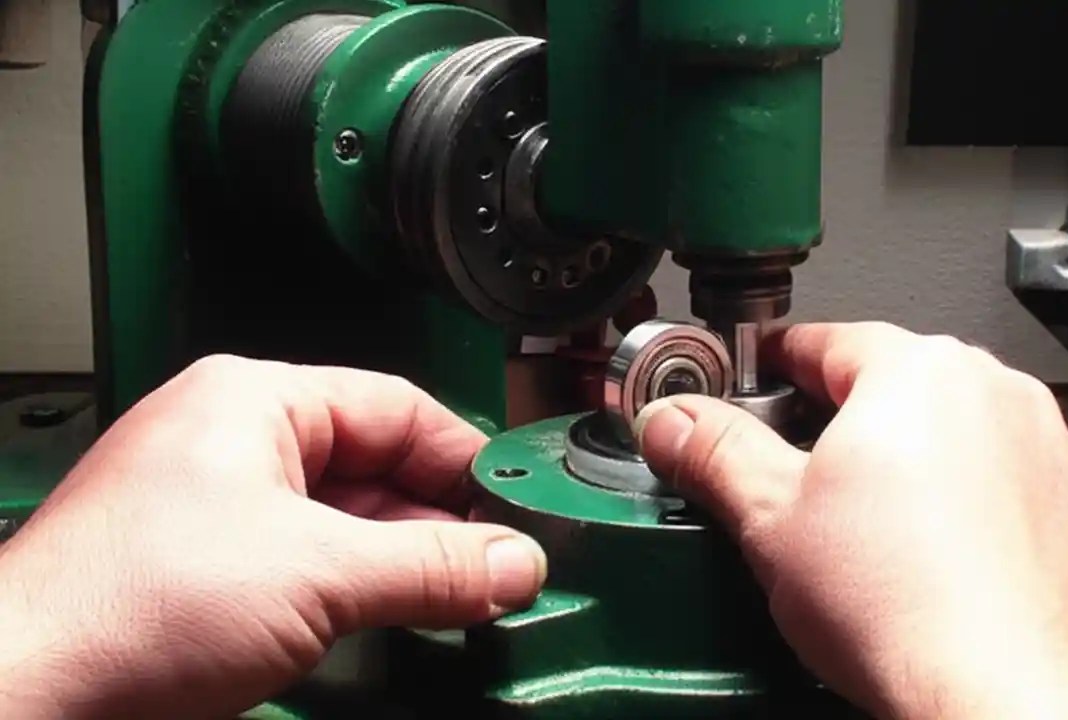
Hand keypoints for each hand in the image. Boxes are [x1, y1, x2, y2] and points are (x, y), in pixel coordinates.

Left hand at [0, 356, 545, 719]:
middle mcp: (237, 446)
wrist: (23, 699)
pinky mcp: (209, 575)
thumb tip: (511, 562)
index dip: (465, 458)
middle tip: (500, 570)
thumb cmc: (120, 607)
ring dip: (403, 565)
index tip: (516, 509)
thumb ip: (432, 567)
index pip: (397, 408)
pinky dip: (359, 593)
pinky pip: (310, 567)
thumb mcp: (317, 575)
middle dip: (440, 523)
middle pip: (376, 468)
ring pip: (346, 523)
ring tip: (461, 603)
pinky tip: (396, 624)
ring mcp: (220, 513)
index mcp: (255, 402)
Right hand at [635, 323, 1067, 718]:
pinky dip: (975, 509)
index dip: (774, 365)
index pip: (825, 341)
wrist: (1013, 699)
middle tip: (802, 477)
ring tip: (875, 534)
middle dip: (845, 421)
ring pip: (959, 436)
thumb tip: (674, 419)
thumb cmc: (909, 611)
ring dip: (916, 464)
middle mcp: (997, 394)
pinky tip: (940, 561)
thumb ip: (716, 452)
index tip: (754, 386)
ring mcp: (1052, 451)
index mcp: (917, 372)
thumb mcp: (772, 519)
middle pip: (897, 385)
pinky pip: (1011, 488)